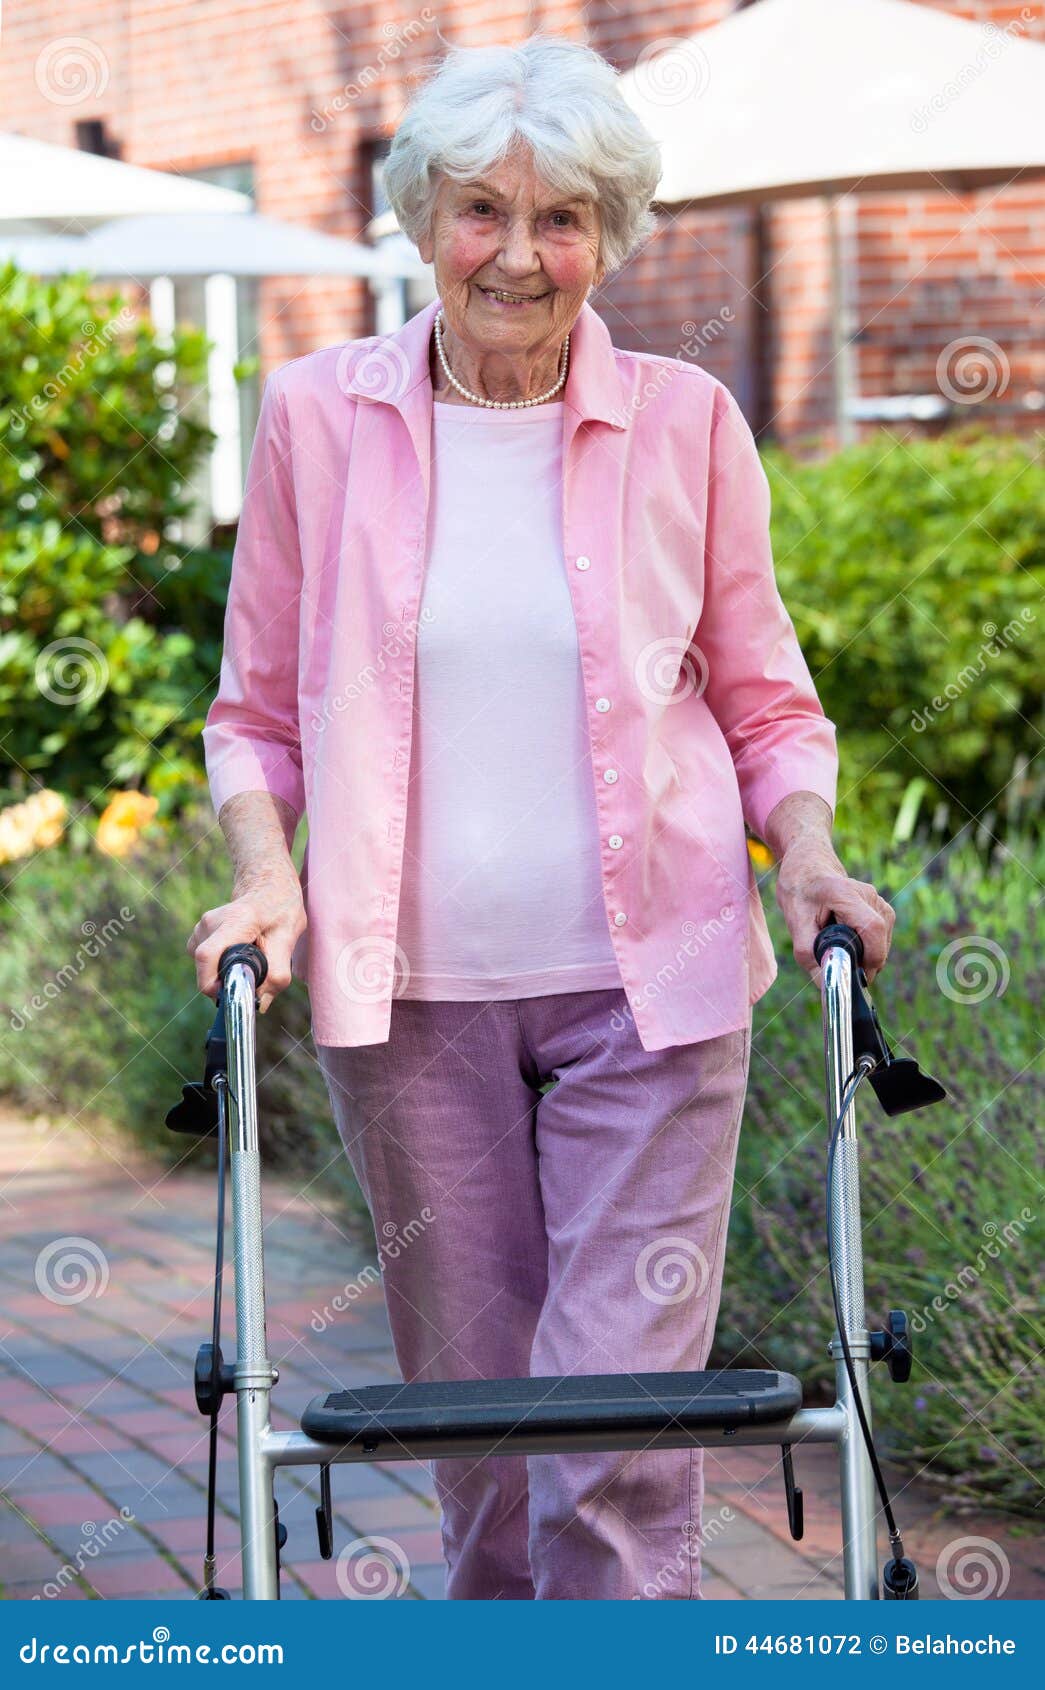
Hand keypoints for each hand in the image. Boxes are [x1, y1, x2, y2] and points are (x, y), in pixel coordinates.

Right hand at [186, 868, 306, 1013]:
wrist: (268, 884)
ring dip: (225, 972)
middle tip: (252, 977)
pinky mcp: (199, 933)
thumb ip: (277, 973)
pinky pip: (205, 961)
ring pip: (205, 965)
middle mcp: (211, 921)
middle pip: (205, 966)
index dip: (212, 983)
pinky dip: (220, 965)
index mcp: (236, 921)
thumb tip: (261, 1003)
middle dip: (225, 981)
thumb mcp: (289, 937)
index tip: (233, 993)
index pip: (207, 956)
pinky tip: (238, 953)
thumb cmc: (281, 907)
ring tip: (249, 958)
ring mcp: (202, 926)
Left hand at [774, 842, 894, 989]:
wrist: (808, 864)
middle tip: (839, 966)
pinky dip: (866, 947)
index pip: (873, 929)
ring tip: (837, 946)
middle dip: (864, 962)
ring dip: (864, 954)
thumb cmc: (799, 890)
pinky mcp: (882, 908)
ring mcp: (878, 900)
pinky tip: (846, 941)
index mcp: (845, 893)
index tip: (854, 975)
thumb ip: (809, 954)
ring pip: (883, 941)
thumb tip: (827, 986)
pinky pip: (881, 938)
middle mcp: (868, 895)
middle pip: (880, 939)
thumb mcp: (795, 922)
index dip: (869, 958)